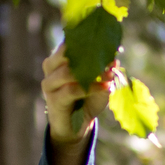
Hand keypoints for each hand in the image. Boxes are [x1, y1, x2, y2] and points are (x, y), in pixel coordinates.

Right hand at [40, 43, 115, 164]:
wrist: (76, 126)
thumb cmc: (88, 99)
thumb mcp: (100, 82)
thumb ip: (106, 70)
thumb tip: (115, 58)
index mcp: (59, 57)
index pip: (70, 41)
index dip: (88, 39)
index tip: (108, 41)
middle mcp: (51, 66)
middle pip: (66, 52)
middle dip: (89, 53)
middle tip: (109, 56)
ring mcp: (49, 83)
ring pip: (68, 71)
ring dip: (91, 72)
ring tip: (110, 74)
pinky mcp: (53, 99)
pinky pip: (73, 89)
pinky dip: (92, 87)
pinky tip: (106, 87)